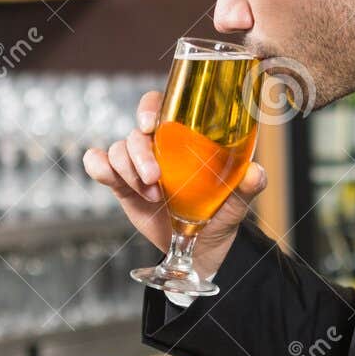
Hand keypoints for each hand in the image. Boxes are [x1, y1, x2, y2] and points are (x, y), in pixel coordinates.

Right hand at [82, 88, 267, 278]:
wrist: (200, 249)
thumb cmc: (219, 215)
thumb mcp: (238, 201)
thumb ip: (248, 186)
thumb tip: (255, 173)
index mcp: (184, 137)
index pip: (160, 106)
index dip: (149, 108)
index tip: (148, 124)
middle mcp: (158, 146)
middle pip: (135, 133)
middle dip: (139, 154)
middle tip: (154, 179)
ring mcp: (137, 165)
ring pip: (117, 150)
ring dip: (128, 172)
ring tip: (153, 197)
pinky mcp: (122, 185)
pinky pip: (99, 165)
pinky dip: (98, 167)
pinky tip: (109, 179)